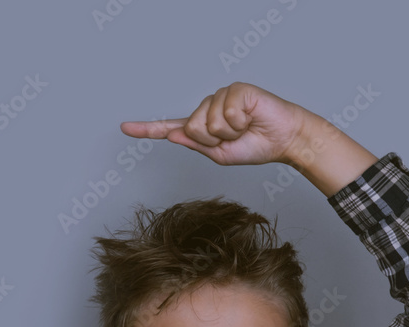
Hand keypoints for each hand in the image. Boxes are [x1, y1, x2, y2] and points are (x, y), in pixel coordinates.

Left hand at [122, 81, 377, 195]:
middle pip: (191, 128)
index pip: (169, 127)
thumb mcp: (220, 154)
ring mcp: (219, 97)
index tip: (124, 128)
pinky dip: (239, 123)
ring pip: (207, 122)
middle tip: (234, 137)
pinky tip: (250, 118)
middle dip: (213, 140)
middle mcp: (206, 108)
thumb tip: (173, 134)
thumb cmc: (254, 146)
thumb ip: (196, 145)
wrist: (284, 141)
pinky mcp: (235, 90)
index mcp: (200, 127)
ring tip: (244, 127)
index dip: (146, 129)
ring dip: (228, 132)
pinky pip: (225, 113)